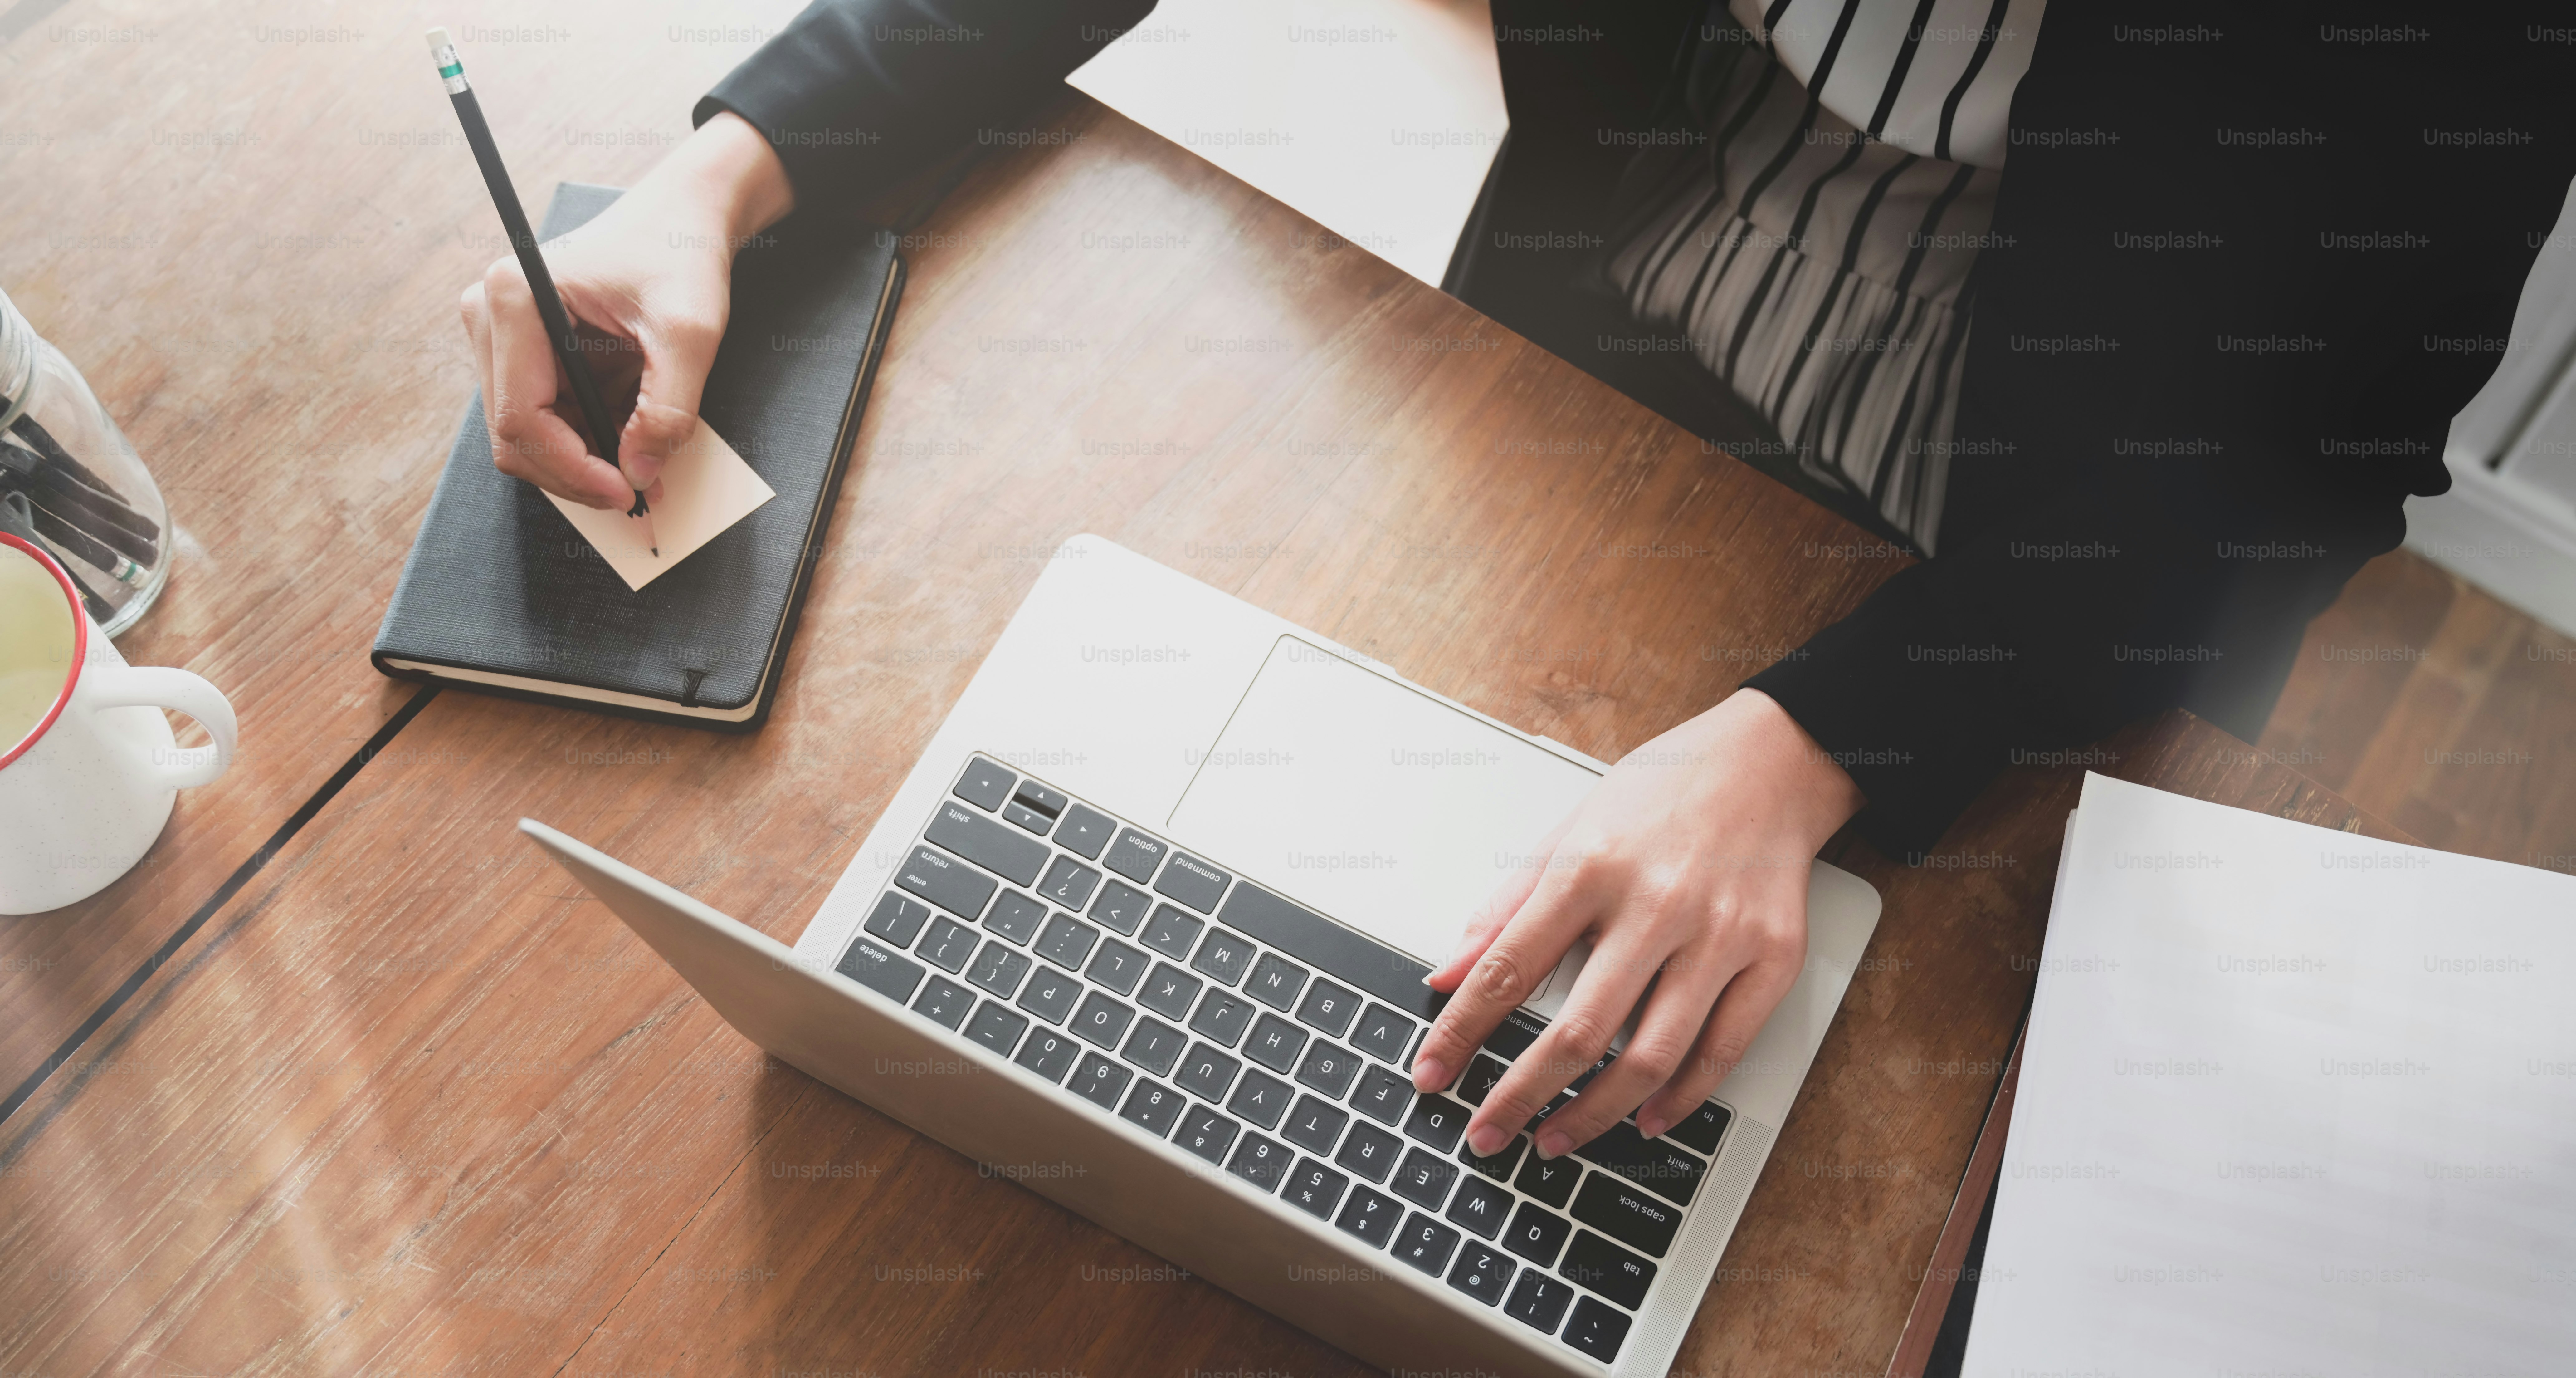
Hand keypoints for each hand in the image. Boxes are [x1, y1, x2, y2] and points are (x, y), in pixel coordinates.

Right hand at [458, 112, 791, 508]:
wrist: (678, 218)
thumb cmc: (678, 256)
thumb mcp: (690, 333)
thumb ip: (667, 410)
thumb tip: (638, 475)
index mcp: (516, 297)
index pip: (521, 418)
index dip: (571, 469)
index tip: (625, 492)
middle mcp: (489, 314)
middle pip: (513, 434)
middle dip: (575, 474)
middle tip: (637, 494)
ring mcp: (500, 335)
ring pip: (525, 434)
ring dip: (580, 463)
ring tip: (641, 471)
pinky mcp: (521, 351)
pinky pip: (543, 418)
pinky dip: (583, 443)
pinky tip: (627, 443)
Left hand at [1410, 688, 1863, 1159]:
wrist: (1768, 763)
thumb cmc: (1661, 795)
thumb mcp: (1568, 833)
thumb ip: (1505, 909)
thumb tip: (1445, 975)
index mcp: (1591, 867)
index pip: (1507, 969)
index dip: (1460, 1032)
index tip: (1431, 1075)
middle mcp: (1656, 904)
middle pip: (1578, 1031)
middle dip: (1521, 1096)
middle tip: (1487, 1135)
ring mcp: (1720, 936)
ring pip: (1650, 1057)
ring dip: (1595, 1115)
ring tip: (1556, 1140)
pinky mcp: (1774, 957)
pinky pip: (1721, 1051)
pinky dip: (1680, 1099)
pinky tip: (1644, 1119)